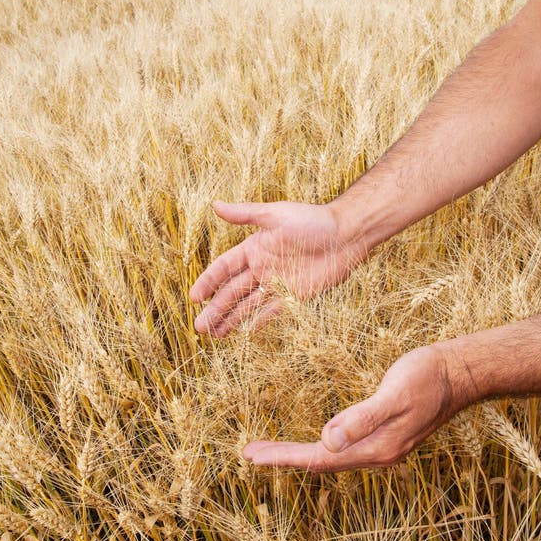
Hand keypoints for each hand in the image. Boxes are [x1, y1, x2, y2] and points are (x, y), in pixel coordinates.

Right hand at [189, 200, 366, 337]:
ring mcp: (278, 283)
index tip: (194, 298)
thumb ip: (245, 214)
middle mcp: (263, 267)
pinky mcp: (295, 297)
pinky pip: (271, 312)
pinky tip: (242, 333)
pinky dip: (256, 322)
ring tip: (214, 335)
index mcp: (255, 248)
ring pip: (249, 305)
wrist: (346, 235)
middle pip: (233, 292)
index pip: (225, 268)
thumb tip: (215, 205)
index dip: (209, 282)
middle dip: (216, 309)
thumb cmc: (312, 220)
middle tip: (199, 327)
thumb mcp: (275, 215)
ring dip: (231, 319)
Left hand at [242, 344, 470, 471]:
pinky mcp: (385, 435)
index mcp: (377, 448)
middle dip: (284, 458)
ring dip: (299, 454)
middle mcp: (378, 454)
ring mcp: (383, 447)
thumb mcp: (395, 393)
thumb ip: (363, 417)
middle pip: (321, 462)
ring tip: (269, 451)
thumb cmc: (428, 377)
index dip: (284, 458)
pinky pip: (344, 448)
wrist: (460, 373)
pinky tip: (315, 441)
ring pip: (331, 457)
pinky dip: (320, 447)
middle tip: (249, 454)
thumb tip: (328, 439)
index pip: (320, 459)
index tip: (253, 456)